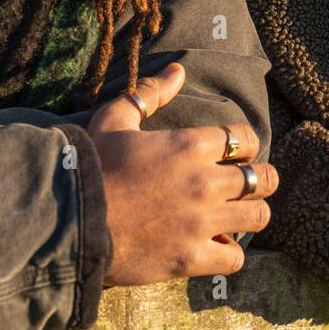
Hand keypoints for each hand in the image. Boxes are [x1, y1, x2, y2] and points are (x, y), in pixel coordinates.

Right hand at [88, 63, 278, 285]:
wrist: (64, 222)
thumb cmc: (88, 167)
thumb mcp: (114, 119)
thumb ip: (149, 93)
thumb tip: (178, 70)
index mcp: (189, 145)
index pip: (246, 137)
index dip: (244, 144)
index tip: (233, 152)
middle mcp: (205, 182)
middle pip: (264, 177)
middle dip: (259, 178)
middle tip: (244, 184)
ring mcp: (201, 223)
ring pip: (259, 216)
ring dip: (251, 213)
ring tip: (236, 214)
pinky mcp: (191, 258)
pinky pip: (236, 259)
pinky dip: (230, 252)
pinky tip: (214, 245)